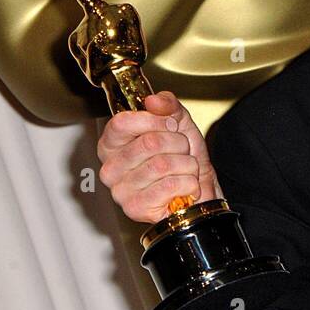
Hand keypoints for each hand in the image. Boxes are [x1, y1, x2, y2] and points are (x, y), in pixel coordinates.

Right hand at [97, 90, 223, 223]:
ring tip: (184, 169)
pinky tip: (185, 186)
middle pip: (148, 143)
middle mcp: (110, 168)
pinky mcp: (136, 209)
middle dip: (178, 144)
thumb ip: (166, 104)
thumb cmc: (183, 156)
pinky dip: (188, 183)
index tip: (169, 124)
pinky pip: (169, 186)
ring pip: (162, 165)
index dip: (154, 120)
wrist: (199, 189)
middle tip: (181, 151)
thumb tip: (153, 100)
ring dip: (186, 164)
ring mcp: (120, 191)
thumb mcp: (178, 121)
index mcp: (111, 144)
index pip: (122, 123)